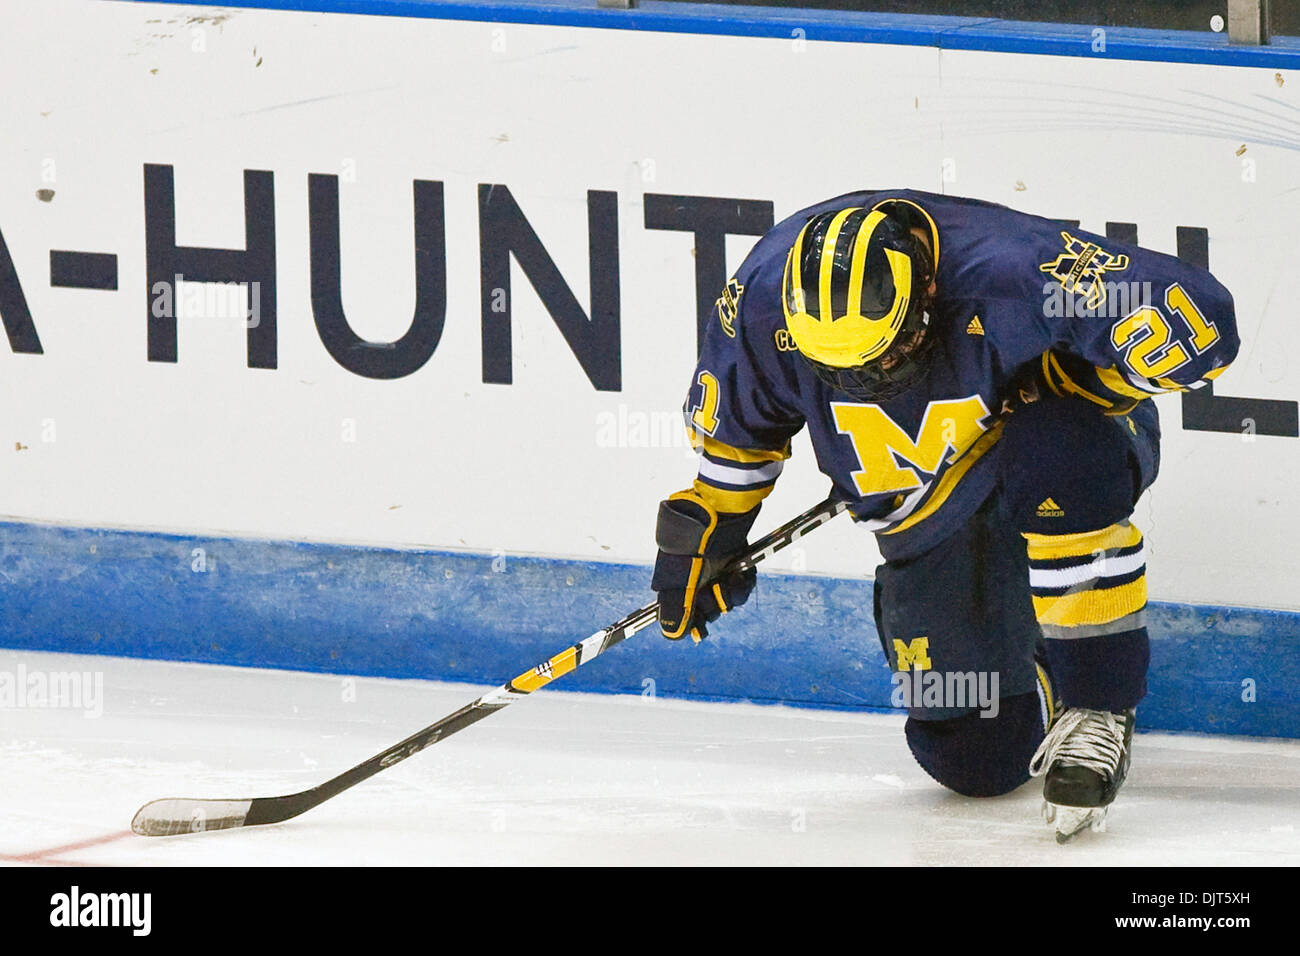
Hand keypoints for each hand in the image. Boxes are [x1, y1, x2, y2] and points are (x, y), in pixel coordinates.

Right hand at [651, 491, 758, 641]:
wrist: (720, 510)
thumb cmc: (693, 540)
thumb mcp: (680, 577)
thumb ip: (676, 608)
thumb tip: (673, 635)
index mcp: (674, 583)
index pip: (681, 616)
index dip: (692, 624)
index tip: (701, 632)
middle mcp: (694, 580)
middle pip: (707, 611)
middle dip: (714, 603)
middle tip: (714, 587)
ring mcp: (714, 573)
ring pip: (728, 601)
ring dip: (732, 593)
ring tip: (731, 576)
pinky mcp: (733, 565)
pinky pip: (742, 586)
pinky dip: (744, 582)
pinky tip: (741, 572)